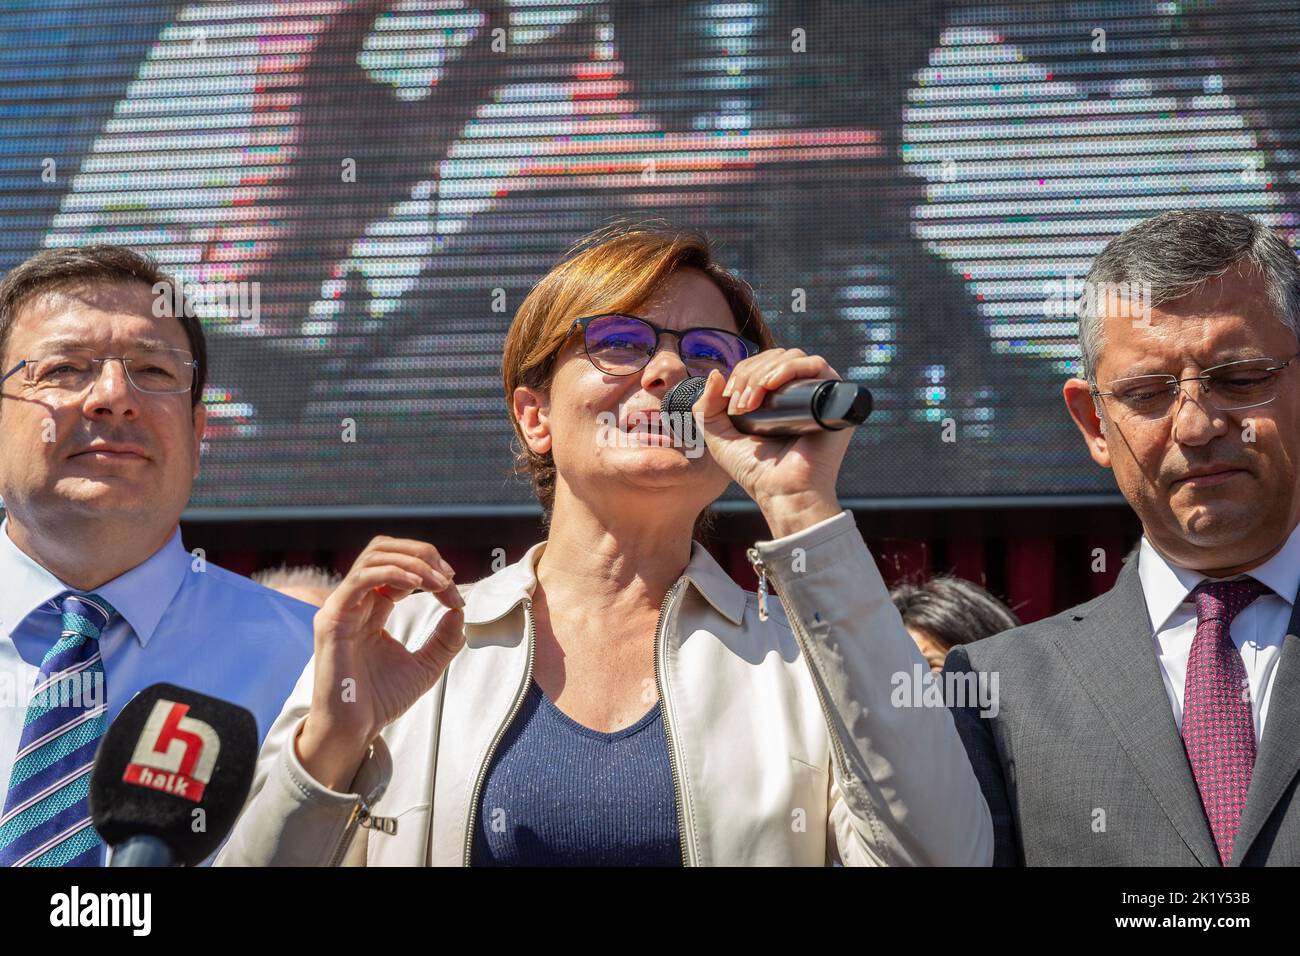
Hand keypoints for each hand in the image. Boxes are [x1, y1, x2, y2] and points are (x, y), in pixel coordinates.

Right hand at [297, 536, 466, 789]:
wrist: (355, 729)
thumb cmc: (381, 700)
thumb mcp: (426, 665)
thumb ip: (444, 639)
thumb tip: (461, 612)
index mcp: (373, 609)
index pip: (401, 568)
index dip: (432, 571)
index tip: (455, 593)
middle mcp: (356, 602)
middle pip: (384, 549)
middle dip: (422, 554)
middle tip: (448, 577)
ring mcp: (342, 607)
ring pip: (374, 556)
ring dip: (413, 563)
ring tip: (438, 582)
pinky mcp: (332, 618)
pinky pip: (360, 579)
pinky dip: (392, 573)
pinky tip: (417, 585)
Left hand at [693, 348, 850, 537]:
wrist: (782, 492)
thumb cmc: (755, 470)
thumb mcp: (719, 436)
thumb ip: (707, 407)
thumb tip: (716, 373)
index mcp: (778, 397)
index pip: (760, 363)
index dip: (741, 373)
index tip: (730, 401)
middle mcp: (800, 391)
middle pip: (774, 357)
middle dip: (749, 375)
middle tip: (740, 406)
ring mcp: (818, 392)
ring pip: (792, 357)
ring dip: (763, 373)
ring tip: (751, 403)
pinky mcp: (834, 397)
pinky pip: (817, 365)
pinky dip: (790, 368)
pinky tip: (771, 385)